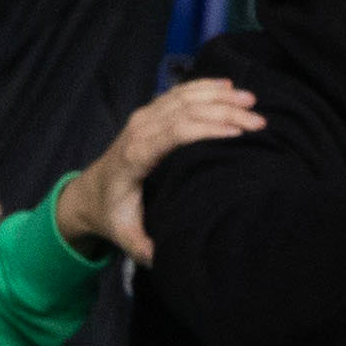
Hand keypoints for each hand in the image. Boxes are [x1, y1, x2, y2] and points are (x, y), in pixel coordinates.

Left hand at [47, 74, 261, 265]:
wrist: (87, 194)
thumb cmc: (110, 214)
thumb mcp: (124, 236)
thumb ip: (143, 247)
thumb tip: (164, 258)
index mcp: (135, 156)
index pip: (175, 133)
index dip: (208, 128)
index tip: (239, 133)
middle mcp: (139, 130)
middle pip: (186, 110)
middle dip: (225, 111)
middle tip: (258, 120)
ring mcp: (142, 118)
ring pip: (184, 97)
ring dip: (219, 96)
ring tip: (251, 100)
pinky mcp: (148, 114)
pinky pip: (178, 93)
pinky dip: (204, 87)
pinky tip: (228, 86)